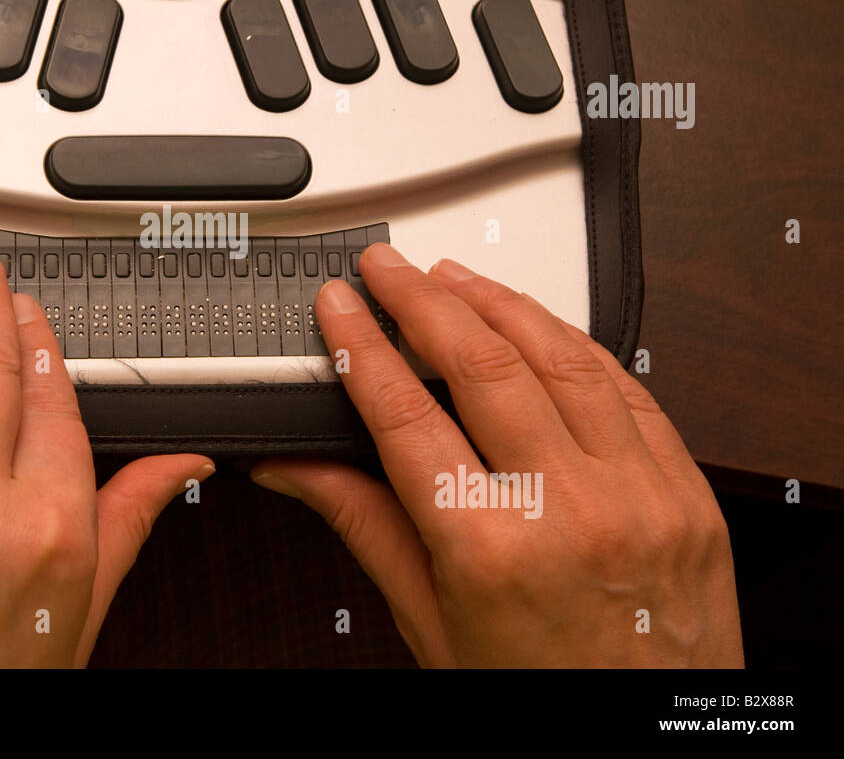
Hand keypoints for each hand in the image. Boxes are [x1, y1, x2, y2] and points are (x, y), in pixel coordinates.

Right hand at [252, 244, 742, 666]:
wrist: (647, 746)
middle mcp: (569, 510)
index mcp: (489, 549)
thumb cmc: (536, 697)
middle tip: (388, 267)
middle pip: (482, 363)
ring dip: (500, 302)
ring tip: (454, 278)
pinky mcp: (684, 492)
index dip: (360, 345)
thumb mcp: (429, 622)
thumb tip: (293, 467)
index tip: (340, 306)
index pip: (403, 413)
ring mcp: (638, 494)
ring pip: (561, 356)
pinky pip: (627, 388)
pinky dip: (574, 344)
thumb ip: (363, 524)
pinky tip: (538, 324)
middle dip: (423, 298)